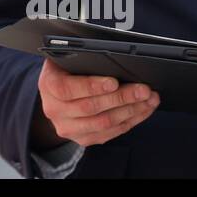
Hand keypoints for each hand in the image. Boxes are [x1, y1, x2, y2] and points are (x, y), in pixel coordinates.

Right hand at [34, 57, 159, 147]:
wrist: (57, 93)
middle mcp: (54, 109)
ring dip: (131, 111)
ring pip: (103, 123)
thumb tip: (111, 57)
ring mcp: (67, 127)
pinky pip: (110, 134)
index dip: (91, 86)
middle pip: (90, 108)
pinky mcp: (82, 139)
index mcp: (48, 84)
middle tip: (143, 89)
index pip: (67, 89)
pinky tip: (142, 110)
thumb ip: (82, 57)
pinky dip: (130, 122)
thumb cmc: (67, 69)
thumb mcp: (67, 57)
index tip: (114, 82)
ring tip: (148, 99)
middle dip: (121, 98)